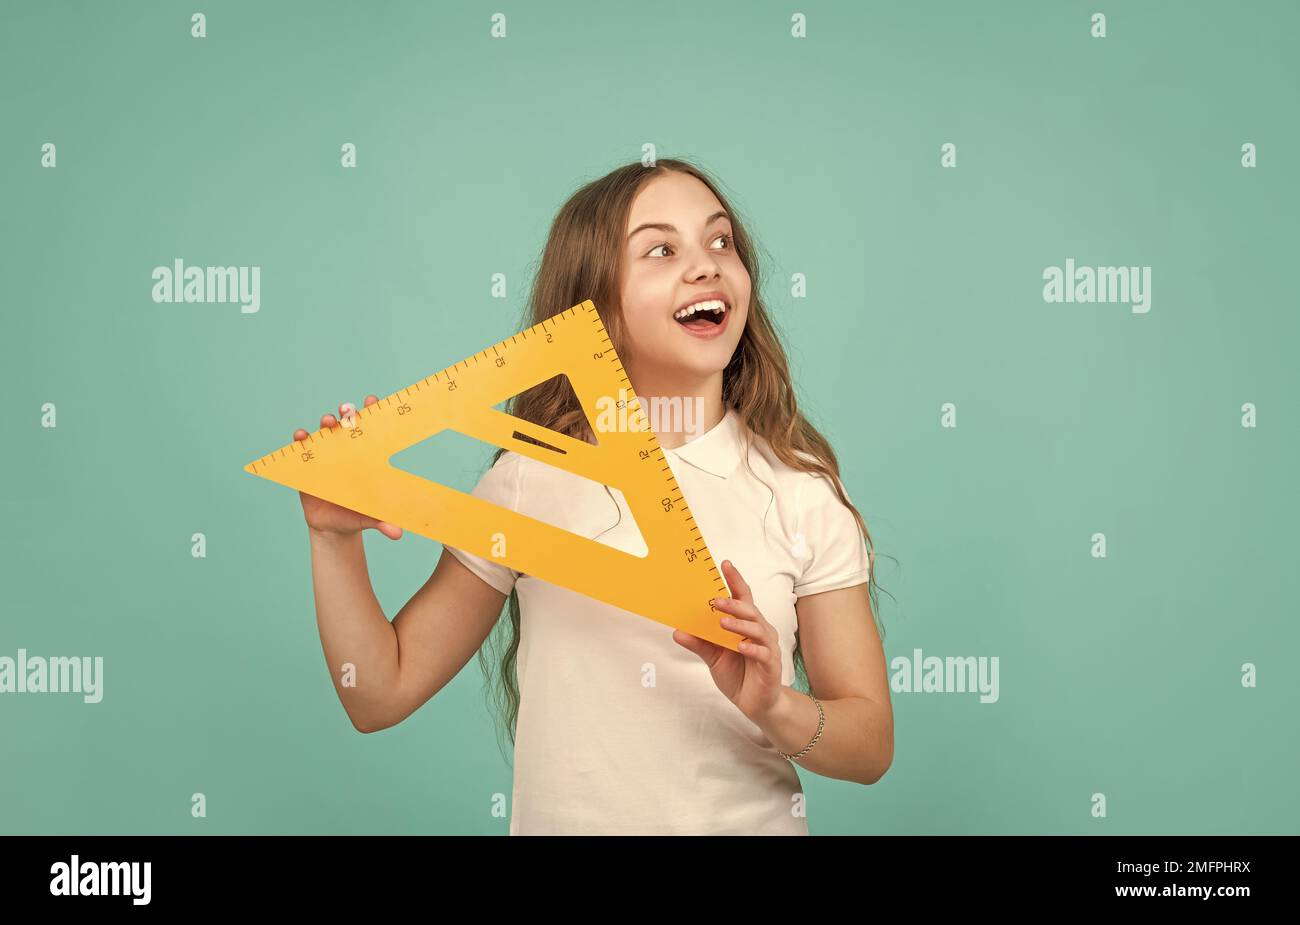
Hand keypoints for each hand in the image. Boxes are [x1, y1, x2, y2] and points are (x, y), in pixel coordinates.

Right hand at [292, 395, 402, 540]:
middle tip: (348, 412)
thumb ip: (382, 522)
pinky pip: (301, 448)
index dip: (372, 411)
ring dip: (326, 423)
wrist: (333, 527)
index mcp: (366, 457)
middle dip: (347, 413)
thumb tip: (397, 534)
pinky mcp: (306, 465)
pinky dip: (300, 439)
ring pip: (324, 432)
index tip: (373, 401)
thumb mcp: (369, 518)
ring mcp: (325, 455)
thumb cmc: (356, 516)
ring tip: (328, 423)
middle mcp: (346, 451)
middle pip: (346, 425)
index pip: (370, 429)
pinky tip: (301, 436)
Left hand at [672, 559, 783, 723]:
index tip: (726, 564)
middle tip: (715, 600)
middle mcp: (759, 632)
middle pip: (750, 610)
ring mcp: (767, 648)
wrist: (756, 705)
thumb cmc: (738, 676)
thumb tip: (677, 631)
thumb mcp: (713, 658)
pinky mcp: (771, 665)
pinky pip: (764, 653)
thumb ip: (699, 644)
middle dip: (733, 603)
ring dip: (740, 624)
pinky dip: (752, 648)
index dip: (735, 580)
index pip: (743, 597)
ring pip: (758, 629)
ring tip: (723, 622)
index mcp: (745, 625)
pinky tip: (741, 647)